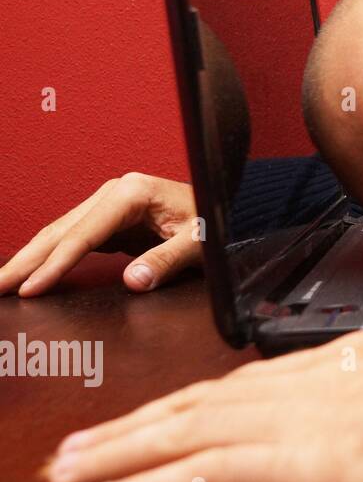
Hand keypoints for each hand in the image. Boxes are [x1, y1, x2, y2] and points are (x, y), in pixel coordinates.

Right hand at [0, 172, 201, 296]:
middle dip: (24, 261)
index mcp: (131, 193)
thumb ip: (166, 261)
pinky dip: (49, 259)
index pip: (84, 235)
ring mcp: (107, 204)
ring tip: (1, 284)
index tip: (29, 288)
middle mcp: (113, 193)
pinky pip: (72, 241)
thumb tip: (132, 281)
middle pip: (60, 231)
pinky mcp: (108, 220)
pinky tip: (30, 277)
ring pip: (59, 234)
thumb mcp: (198, 243)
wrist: (222, 210)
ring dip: (29, 260)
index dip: (55, 264)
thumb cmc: (212, 223)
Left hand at [44, 326, 362, 481]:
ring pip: (181, 433)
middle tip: (81, 445)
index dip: (191, 402)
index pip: (246, 383)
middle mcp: (306, 380)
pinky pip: (199, 479)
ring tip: (69, 470)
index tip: (157, 417)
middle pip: (199, 401)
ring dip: (118, 454)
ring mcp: (296, 417)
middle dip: (135, 425)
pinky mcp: (294, 462)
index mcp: (344, 361)